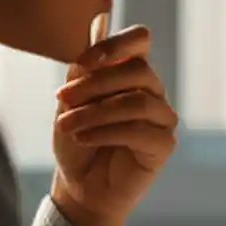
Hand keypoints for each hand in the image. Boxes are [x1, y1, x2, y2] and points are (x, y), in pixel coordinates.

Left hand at [52, 25, 178, 225]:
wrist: (80, 185)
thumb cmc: (76, 139)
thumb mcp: (72, 101)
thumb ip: (83, 72)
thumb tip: (93, 40)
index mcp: (131, 73)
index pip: (140, 41)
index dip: (115, 45)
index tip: (83, 62)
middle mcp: (152, 92)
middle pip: (139, 70)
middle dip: (96, 83)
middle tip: (61, 98)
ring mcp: (162, 119)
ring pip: (138, 102)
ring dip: (96, 112)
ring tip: (67, 126)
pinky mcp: (164, 145)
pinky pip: (139, 131)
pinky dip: (106, 132)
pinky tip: (84, 139)